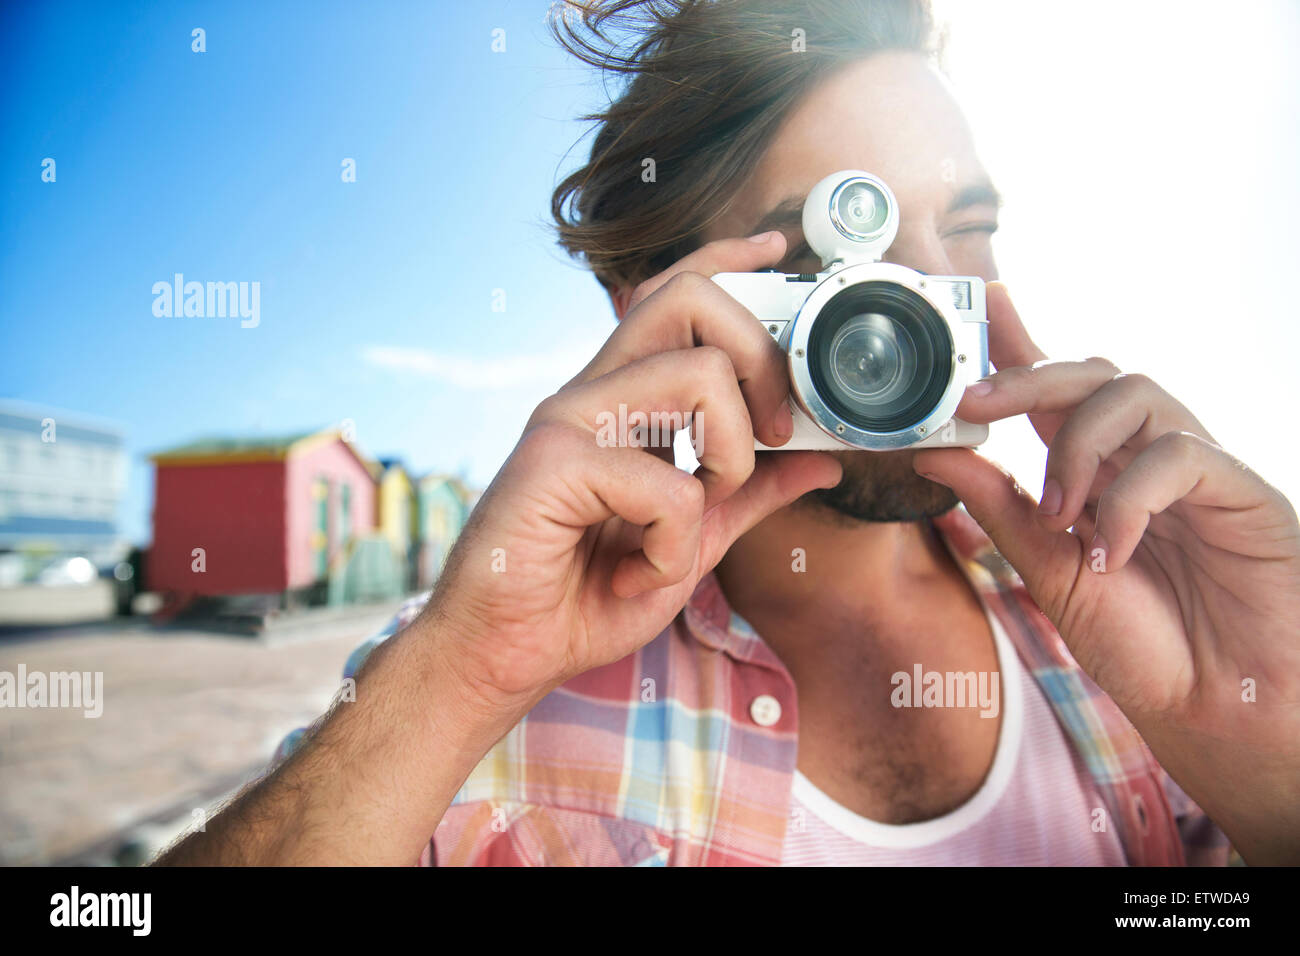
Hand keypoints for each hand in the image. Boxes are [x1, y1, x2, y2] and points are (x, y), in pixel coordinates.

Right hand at [423, 232, 841, 709]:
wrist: (504, 658)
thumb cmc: (584, 599)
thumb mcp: (692, 543)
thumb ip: (751, 496)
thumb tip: (820, 460)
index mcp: (620, 402)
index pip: (670, 295)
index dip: (727, 259)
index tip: (779, 253)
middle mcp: (591, 394)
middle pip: (689, 299)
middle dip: (759, 357)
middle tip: (772, 436)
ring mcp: (568, 420)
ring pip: (697, 376)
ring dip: (729, 460)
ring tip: (693, 522)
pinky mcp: (553, 463)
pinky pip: (670, 484)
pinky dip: (675, 546)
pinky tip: (637, 573)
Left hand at [912, 282, 1299, 862]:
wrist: (1219, 708)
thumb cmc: (1146, 644)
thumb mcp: (1050, 572)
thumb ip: (999, 508)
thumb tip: (934, 450)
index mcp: (1099, 474)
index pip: (1056, 394)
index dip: (1017, 348)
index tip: (975, 307)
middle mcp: (1145, 458)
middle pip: (1093, 374)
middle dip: (1027, 376)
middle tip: (973, 403)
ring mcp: (1195, 468)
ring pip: (1135, 393)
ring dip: (1076, 447)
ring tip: (1059, 517)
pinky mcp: (1240, 488)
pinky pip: (1178, 453)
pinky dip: (1128, 498)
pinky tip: (1111, 552)